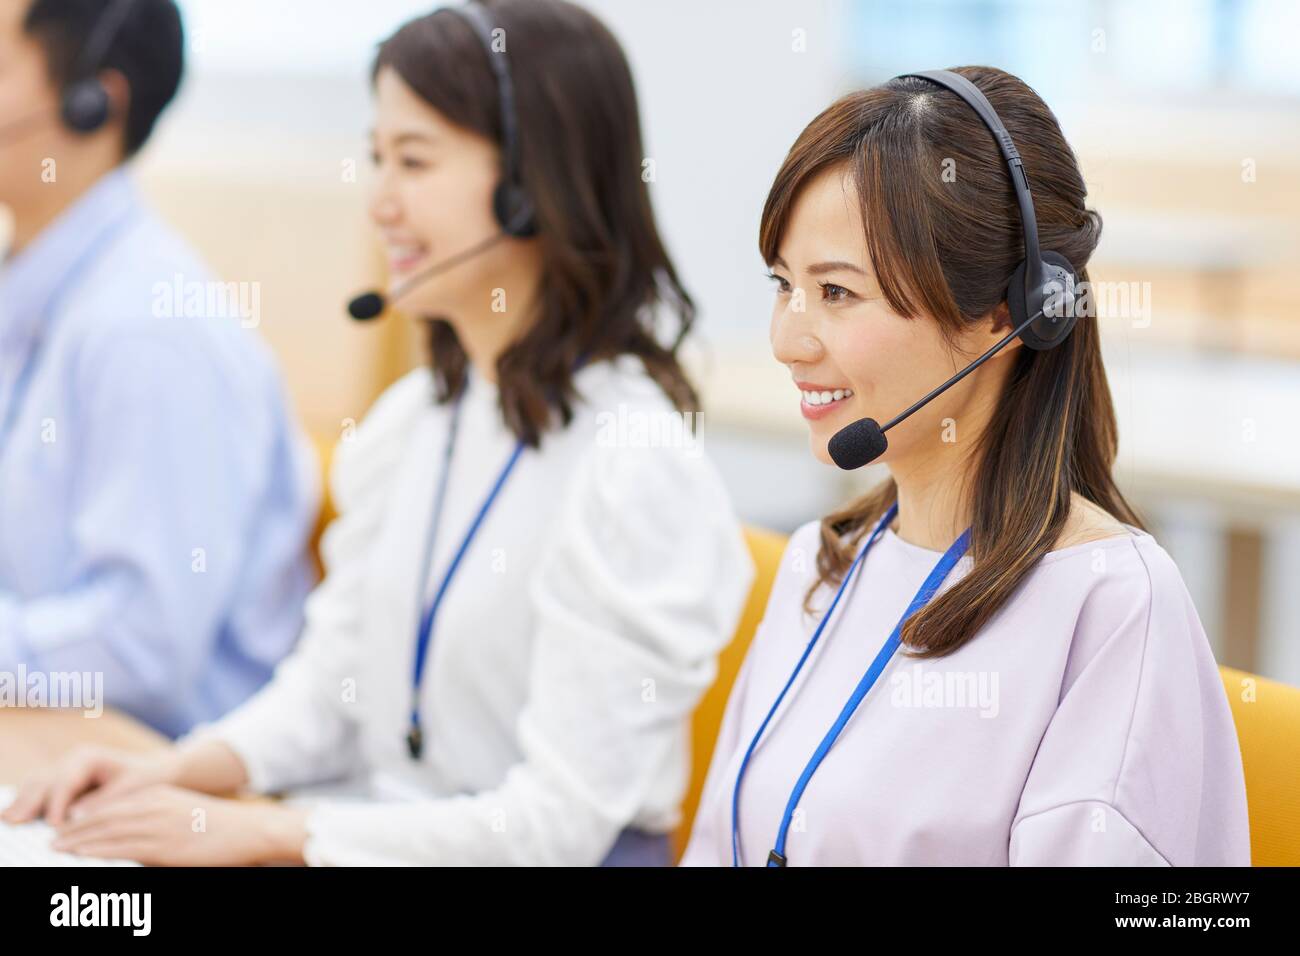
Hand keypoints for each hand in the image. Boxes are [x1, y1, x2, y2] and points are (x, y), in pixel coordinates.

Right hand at [1, 745, 180, 825]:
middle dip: (29, 802)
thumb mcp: (131, 788)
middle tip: (15, 823)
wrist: (154, 771)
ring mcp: (62, 769)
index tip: (53, 825)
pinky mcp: (59, 782)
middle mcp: (70, 760)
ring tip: (9, 820)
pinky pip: (38, 790)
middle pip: (43, 781)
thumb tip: (74, 815)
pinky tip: (15, 815)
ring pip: (35, 784)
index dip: (57, 804)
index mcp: (88, 757)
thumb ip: (103, 801)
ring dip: (22, 802)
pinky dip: (26, 802)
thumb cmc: (145, 778)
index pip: (65, 781)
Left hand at [51, 785, 309, 865]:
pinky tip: (83, 854)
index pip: (112, 804)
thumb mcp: (183, 812)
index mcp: (159, 794)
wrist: (249, 829)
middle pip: (103, 816)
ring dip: (78, 840)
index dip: (85, 815)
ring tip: (57, 848)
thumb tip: (131, 836)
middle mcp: (154, 805)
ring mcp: (158, 824)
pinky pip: (122, 848)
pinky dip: (98, 850)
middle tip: (51, 838)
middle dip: (74, 828)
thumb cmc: (220, 827)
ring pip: (107, 831)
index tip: (66, 825)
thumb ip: (155, 818)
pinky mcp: (163, 845)